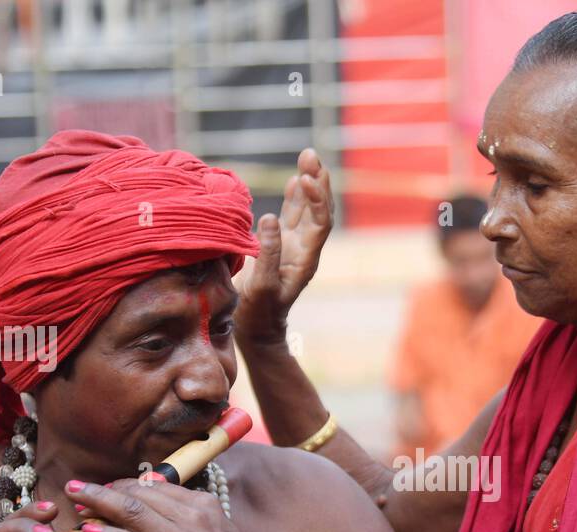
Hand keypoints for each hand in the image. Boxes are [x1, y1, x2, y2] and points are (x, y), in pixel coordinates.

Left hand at [65, 477, 282, 531]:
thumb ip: (186, 522)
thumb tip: (155, 511)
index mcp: (204, 505)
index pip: (155, 486)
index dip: (123, 486)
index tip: (103, 489)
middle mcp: (194, 516)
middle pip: (140, 494)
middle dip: (105, 491)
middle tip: (78, 490)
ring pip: (133, 513)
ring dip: (99, 504)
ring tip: (75, 500)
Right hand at [233, 148, 333, 346]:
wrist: (255, 330)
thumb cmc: (258, 314)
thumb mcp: (261, 287)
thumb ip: (267, 254)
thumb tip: (269, 217)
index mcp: (305, 260)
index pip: (320, 224)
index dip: (316, 199)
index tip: (305, 178)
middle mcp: (304, 250)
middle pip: (318, 211)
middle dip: (317, 182)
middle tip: (311, 154)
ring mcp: (293, 247)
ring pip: (306, 210)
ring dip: (308, 184)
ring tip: (307, 156)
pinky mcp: (280, 247)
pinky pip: (292, 218)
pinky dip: (294, 197)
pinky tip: (294, 180)